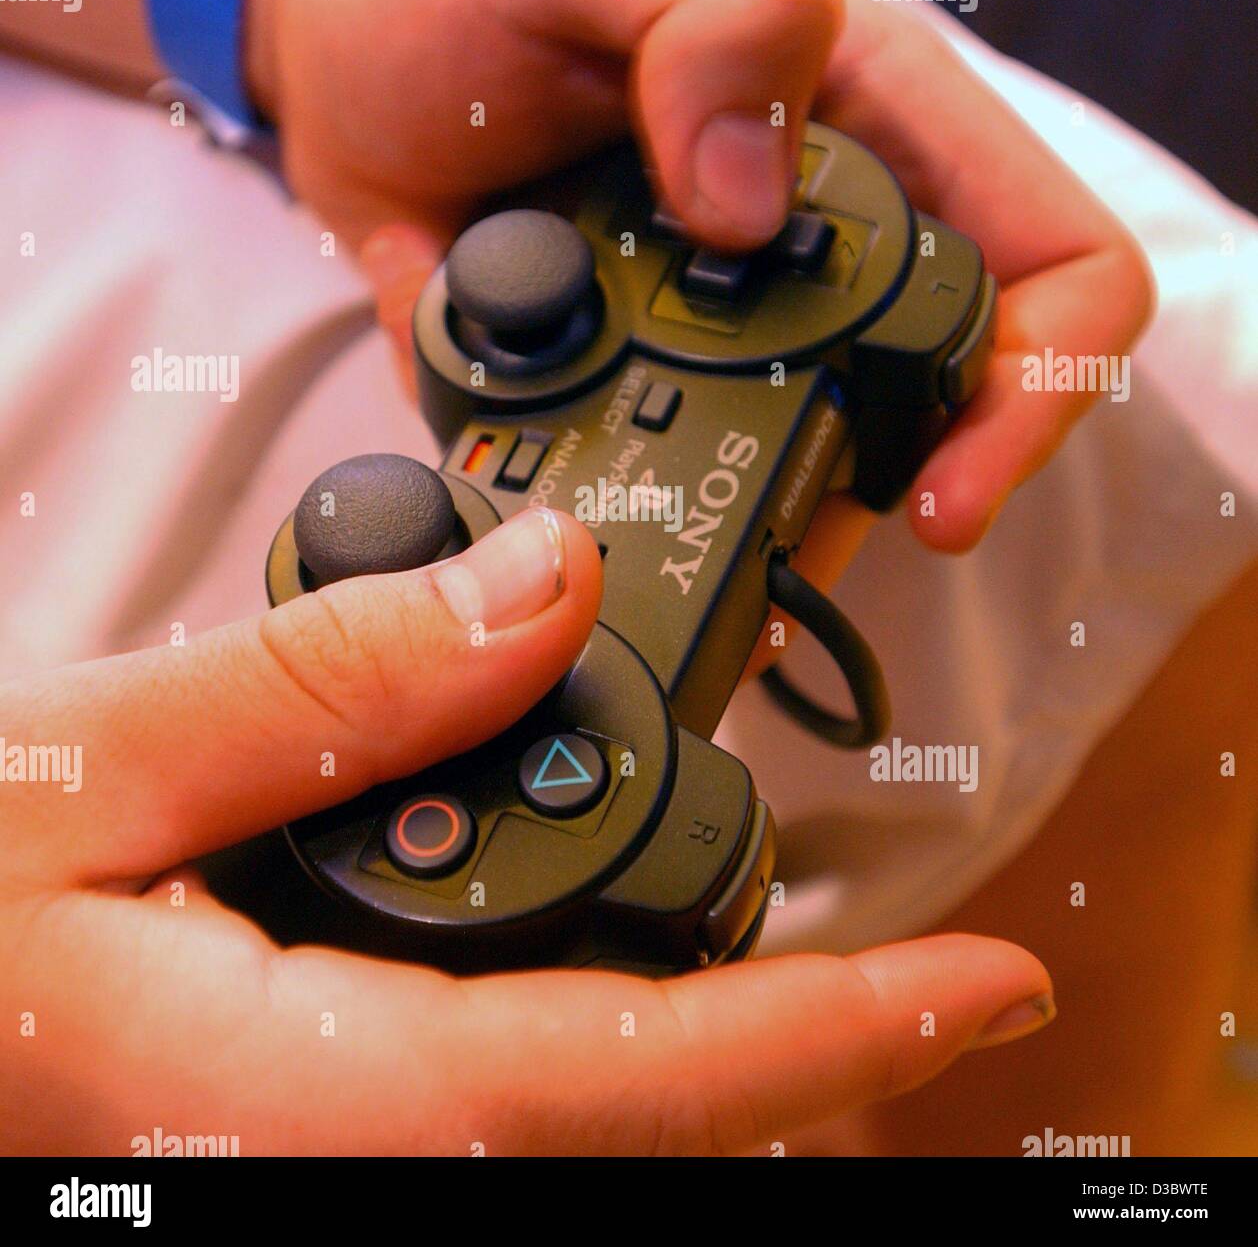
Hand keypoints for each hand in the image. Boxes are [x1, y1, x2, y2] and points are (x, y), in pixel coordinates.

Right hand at [1, 509, 1052, 1154]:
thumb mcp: (84, 777)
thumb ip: (322, 684)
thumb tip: (539, 586)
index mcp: (314, 1093)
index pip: (643, 1076)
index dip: (843, 1034)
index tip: (987, 986)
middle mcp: (349, 1157)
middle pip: (644, 1109)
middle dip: (777, 1026)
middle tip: (872, 939)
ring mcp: (329, 1151)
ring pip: (578, 1110)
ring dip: (680, 1022)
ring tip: (717, 913)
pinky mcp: (312, 1123)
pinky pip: (499, 1087)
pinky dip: (581, 1022)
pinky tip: (551, 930)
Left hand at [245, 0, 1149, 557]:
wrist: (328, 34)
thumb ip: (709, 16)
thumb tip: (754, 208)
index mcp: (869, 121)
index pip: (1048, 266)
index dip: (1034, 387)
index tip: (941, 493)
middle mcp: (816, 242)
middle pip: (932, 402)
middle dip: (883, 497)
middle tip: (790, 560)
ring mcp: (726, 326)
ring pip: (808, 469)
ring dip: (765, 538)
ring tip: (692, 588)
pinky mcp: (630, 381)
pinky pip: (669, 485)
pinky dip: (644, 527)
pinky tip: (586, 546)